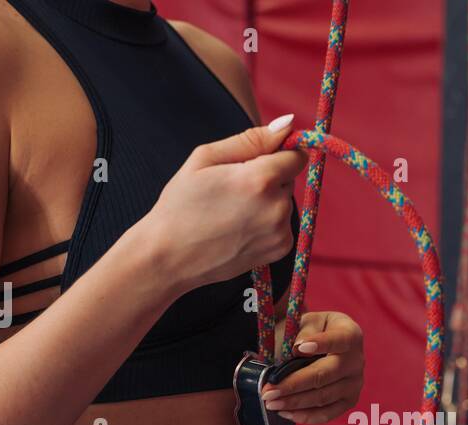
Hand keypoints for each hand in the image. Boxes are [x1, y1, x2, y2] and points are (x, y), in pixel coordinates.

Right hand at [145, 114, 307, 293]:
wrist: (171, 256)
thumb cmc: (181, 203)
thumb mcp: (206, 158)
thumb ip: (251, 139)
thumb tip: (287, 125)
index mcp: (260, 179)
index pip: (297, 155)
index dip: (279, 153)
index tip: (257, 160)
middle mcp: (276, 207)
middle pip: (289, 178)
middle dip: (269, 177)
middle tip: (232, 190)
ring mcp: (280, 231)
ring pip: (285, 202)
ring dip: (267, 200)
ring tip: (232, 211)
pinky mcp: (280, 249)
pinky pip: (282, 224)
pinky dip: (267, 222)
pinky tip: (240, 228)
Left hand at [262, 312, 364, 423]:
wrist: (321, 346)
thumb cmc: (309, 332)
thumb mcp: (304, 322)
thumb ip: (301, 332)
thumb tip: (297, 350)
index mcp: (350, 334)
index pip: (338, 339)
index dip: (320, 344)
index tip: (298, 348)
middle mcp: (357, 360)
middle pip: (325, 375)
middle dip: (294, 384)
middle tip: (269, 390)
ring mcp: (354, 384)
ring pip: (323, 397)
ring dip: (294, 402)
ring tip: (270, 402)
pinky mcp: (348, 401)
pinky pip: (327, 414)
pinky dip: (304, 416)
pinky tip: (284, 412)